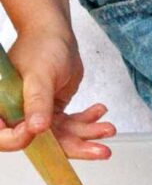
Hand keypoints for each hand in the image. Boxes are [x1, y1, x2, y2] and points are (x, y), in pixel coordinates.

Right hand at [0, 28, 114, 158]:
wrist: (55, 33)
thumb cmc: (41, 47)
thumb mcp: (39, 75)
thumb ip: (38, 102)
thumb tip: (37, 128)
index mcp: (6, 107)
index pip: (16, 138)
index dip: (37, 143)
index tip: (65, 142)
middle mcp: (21, 115)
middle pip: (48, 142)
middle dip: (78, 147)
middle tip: (102, 151)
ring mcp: (40, 114)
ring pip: (66, 135)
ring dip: (90, 133)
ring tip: (109, 128)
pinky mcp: (56, 111)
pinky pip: (74, 124)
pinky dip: (90, 121)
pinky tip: (100, 111)